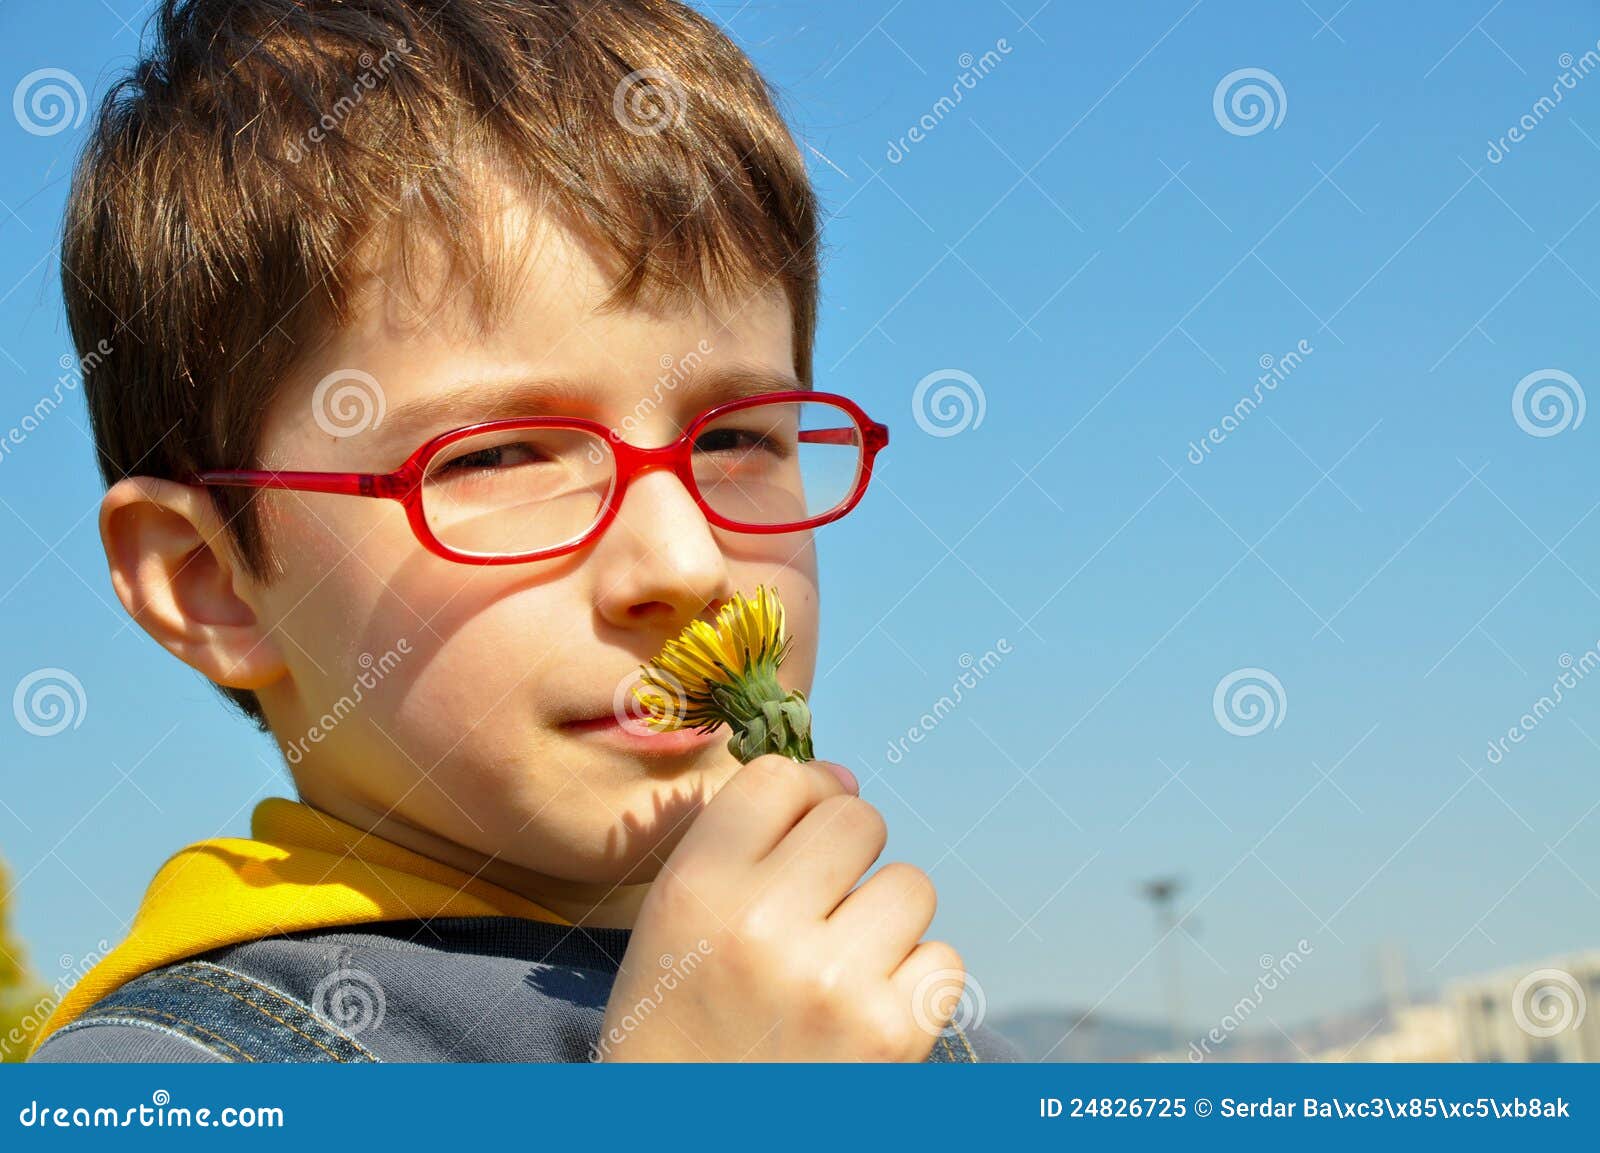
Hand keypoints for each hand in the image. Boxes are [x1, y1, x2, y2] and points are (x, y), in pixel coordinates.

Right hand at [596, 754, 963, 1060]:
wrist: (686, 1146)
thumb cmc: (681, 1025)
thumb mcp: (671, 922)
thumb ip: (742, 840)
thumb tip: (847, 776)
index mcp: (696, 889)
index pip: (779, 778)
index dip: (803, 796)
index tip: (799, 833)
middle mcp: (762, 926)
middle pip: (858, 819)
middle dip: (849, 854)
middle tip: (822, 906)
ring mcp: (832, 982)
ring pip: (911, 884)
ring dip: (886, 918)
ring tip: (842, 965)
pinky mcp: (889, 1036)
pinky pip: (943, 959)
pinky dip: (914, 982)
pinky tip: (867, 1009)